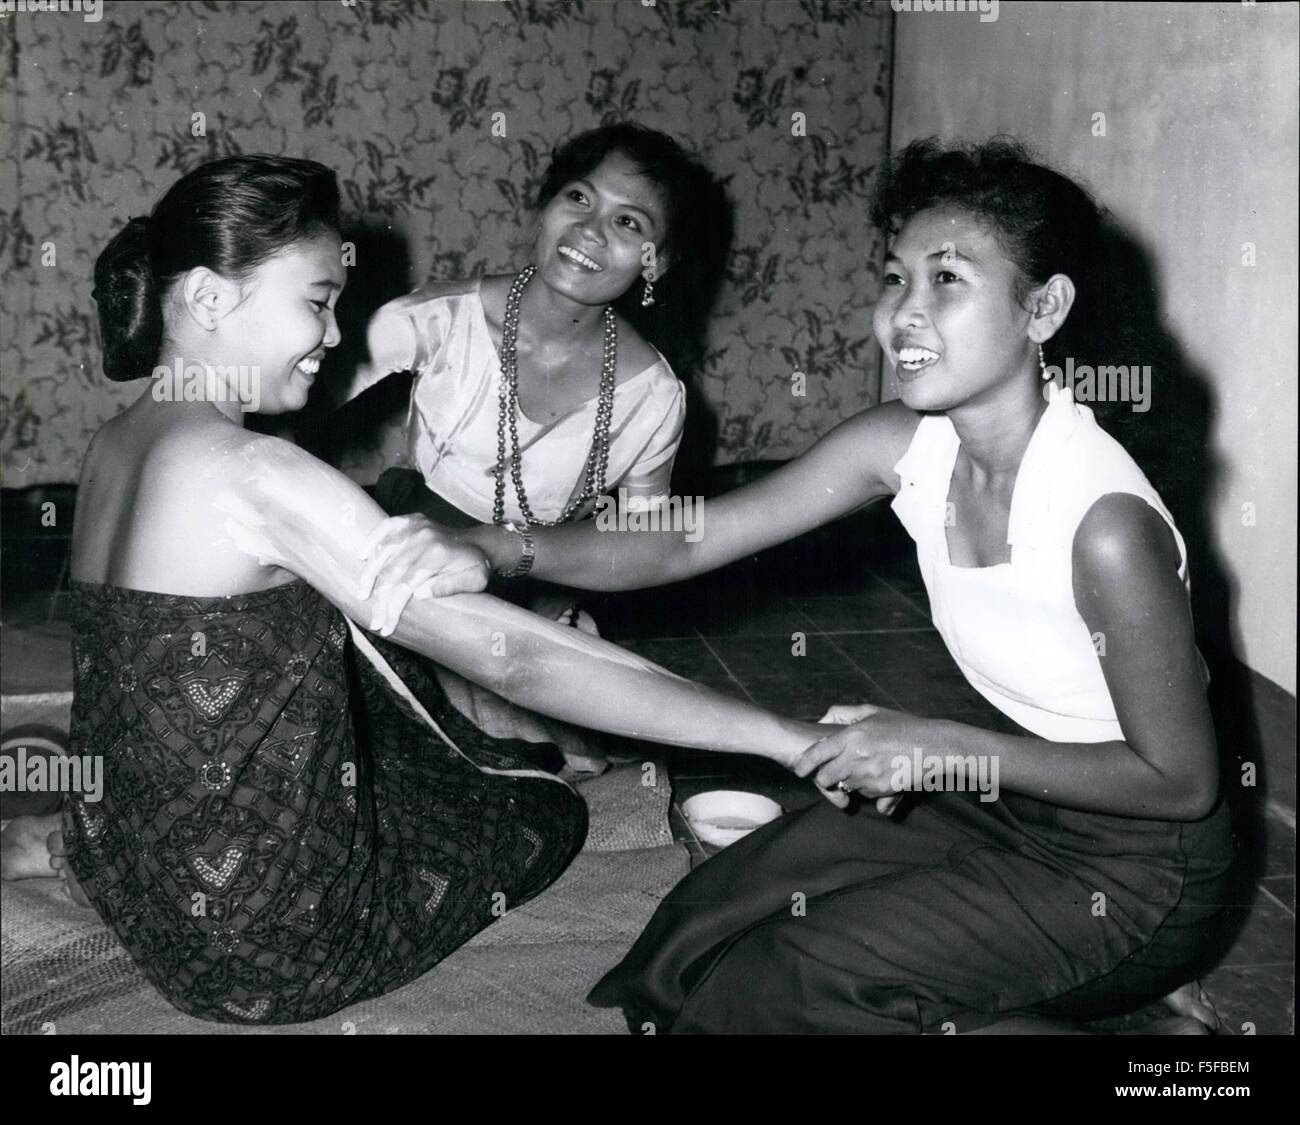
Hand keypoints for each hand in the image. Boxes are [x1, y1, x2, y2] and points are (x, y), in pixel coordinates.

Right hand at [359, 514, 489, 635]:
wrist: (482, 543)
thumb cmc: (476, 566)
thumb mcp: (474, 581)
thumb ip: (449, 586)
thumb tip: (418, 593)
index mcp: (438, 554)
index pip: (406, 585)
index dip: (392, 608)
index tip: (386, 627)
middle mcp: (424, 538)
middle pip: (391, 572)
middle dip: (380, 600)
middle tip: (374, 621)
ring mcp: (416, 527)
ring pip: (383, 551)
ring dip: (369, 575)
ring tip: (361, 595)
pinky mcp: (412, 520)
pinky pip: (386, 527)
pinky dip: (372, 539)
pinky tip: (361, 554)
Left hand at [797, 706, 925, 814]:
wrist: (935, 747)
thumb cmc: (904, 726)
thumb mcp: (873, 712)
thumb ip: (843, 713)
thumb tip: (821, 719)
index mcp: (852, 736)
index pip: (817, 753)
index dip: (805, 764)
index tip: (799, 770)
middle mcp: (857, 757)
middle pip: (826, 777)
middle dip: (826, 778)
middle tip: (833, 773)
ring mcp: (870, 776)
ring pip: (846, 787)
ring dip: (849, 782)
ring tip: (864, 769)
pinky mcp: (882, 790)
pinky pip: (865, 795)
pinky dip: (867, 789)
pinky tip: (879, 776)